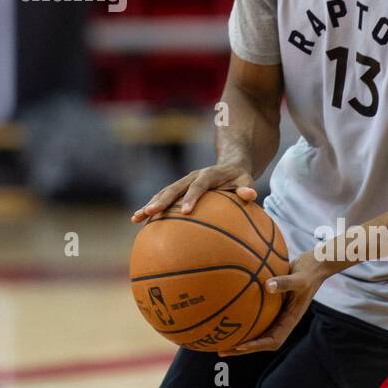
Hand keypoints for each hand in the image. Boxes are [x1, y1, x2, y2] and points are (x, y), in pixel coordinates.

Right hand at [130, 165, 255, 223]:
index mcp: (208, 175)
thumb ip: (246, 187)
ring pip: (164, 192)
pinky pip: (162, 198)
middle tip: (150, 212)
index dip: (192, 197)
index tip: (187, 211)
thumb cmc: (239, 178)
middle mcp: (192, 177)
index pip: (198, 186)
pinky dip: (151, 207)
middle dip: (161, 200)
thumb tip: (250, 195)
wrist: (229, 165)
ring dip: (150, 204)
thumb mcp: (246, 180)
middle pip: (174, 188)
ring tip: (137, 218)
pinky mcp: (177, 189)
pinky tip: (138, 221)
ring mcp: (182, 182)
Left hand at [218, 250, 328, 355]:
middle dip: (242, 348)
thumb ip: (285, 282)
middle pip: (261, 340)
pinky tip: (227, 309)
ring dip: (240, 335)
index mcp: (290, 320)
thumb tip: (268, 285)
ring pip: (257, 329)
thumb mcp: (300, 278)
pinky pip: (256, 312)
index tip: (239, 347)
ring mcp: (277, 313)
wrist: (315, 264)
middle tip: (221, 350)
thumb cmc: (310, 271)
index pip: (272, 340)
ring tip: (218, 337)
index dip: (256, 346)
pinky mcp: (272, 304)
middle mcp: (283, 320)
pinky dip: (242, 315)